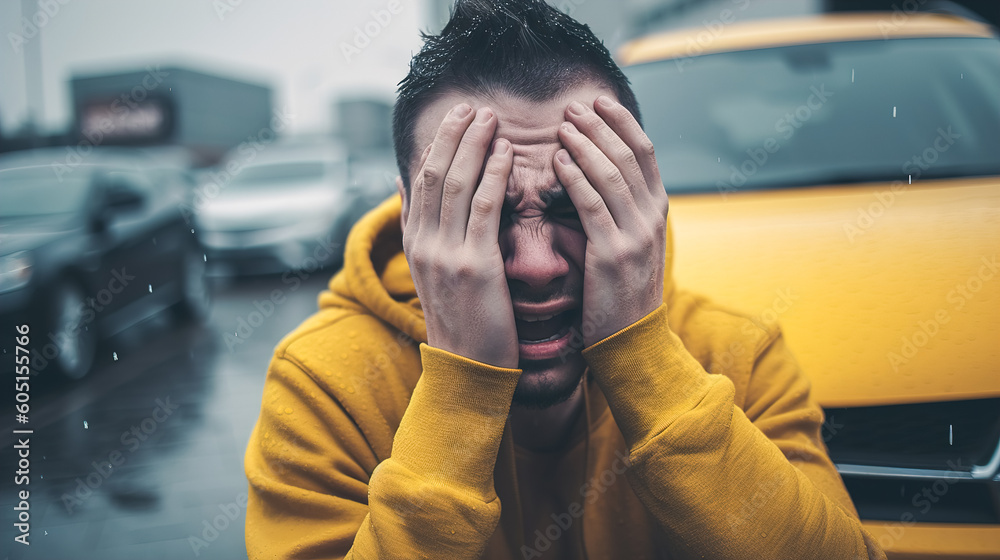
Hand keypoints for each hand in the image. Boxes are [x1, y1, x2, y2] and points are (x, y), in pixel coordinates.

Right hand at [402, 104, 518, 368]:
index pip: (418, 181)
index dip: (435, 145)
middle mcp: (423, 245)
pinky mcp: (474, 266)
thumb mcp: (433, 274)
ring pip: (455, 184)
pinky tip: (506, 155)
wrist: (468, 372)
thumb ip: (424, 230)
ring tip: (490, 119)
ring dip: (473, 146)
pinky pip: (482, 209)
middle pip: (433, 174)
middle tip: (473, 107)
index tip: (454, 118)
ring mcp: (445, 254)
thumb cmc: (462, 323)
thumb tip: (408, 188)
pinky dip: (493, 176)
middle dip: (453, 136)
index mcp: (415, 245)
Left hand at [553, 96, 668, 346]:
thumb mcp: (630, 246)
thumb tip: (595, 178)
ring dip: (586, 145)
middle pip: (628, 156)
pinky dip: (577, 180)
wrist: (632, 343)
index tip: (600, 101)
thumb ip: (619, 213)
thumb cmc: (620, 295)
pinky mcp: (613, 255)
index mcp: (656, 212)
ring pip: (612, 175)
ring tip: (563, 126)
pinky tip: (559, 162)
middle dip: (600, 126)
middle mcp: (651, 219)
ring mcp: (635, 236)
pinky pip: (593, 207)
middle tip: (574, 106)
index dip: (622, 122)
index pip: (645, 153)